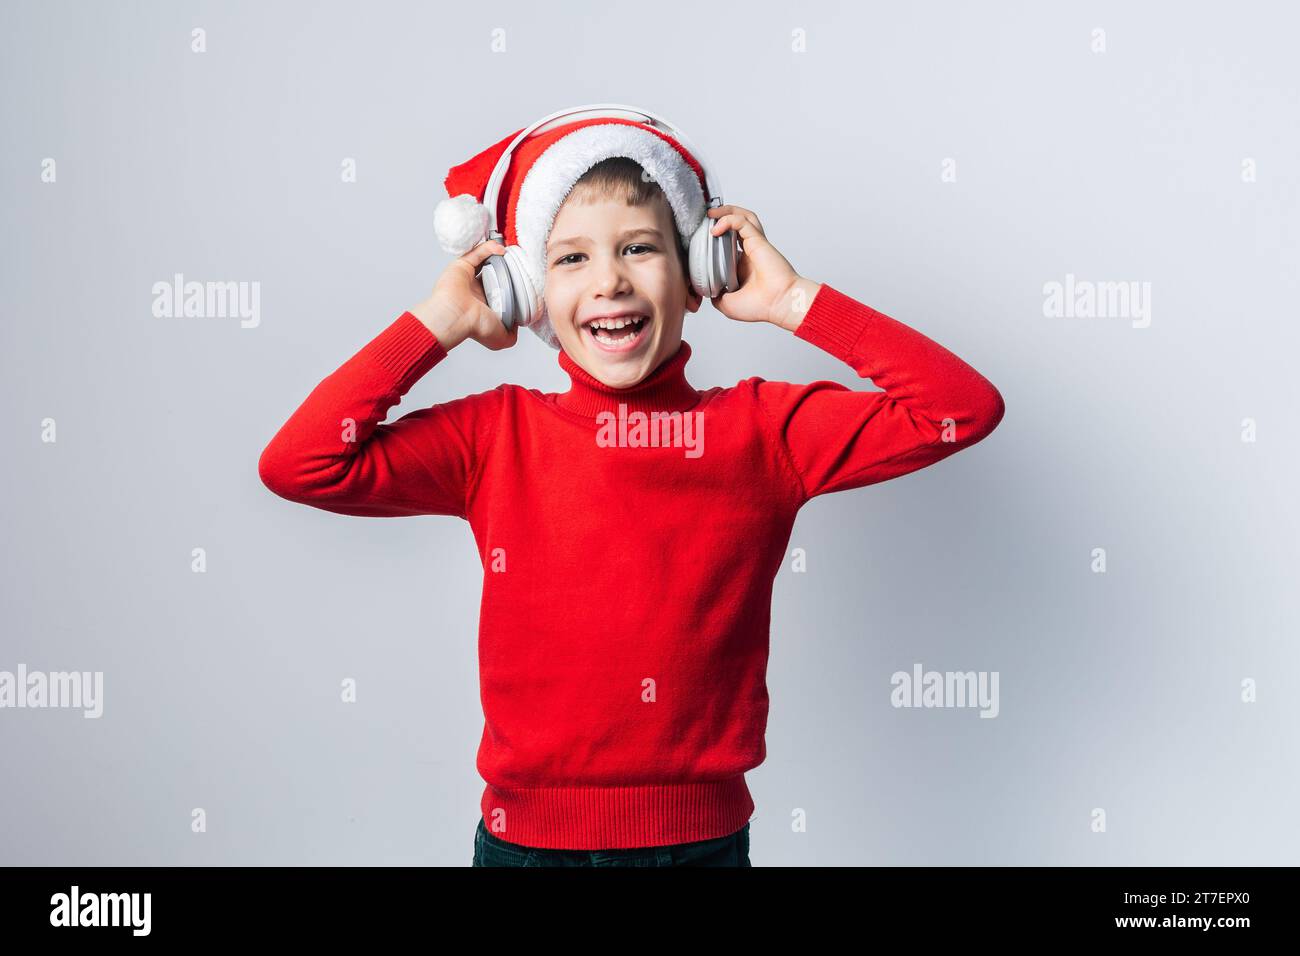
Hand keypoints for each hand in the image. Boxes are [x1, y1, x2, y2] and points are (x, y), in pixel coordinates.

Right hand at [410, 239, 518, 350]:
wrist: (457, 317)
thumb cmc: (475, 327)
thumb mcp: (503, 338)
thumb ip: (513, 333)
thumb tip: (519, 323)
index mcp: (485, 305)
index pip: (502, 290)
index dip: (514, 284)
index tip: (526, 279)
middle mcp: (476, 291)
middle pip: (495, 272)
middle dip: (508, 265)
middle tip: (521, 260)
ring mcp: (468, 278)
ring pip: (485, 260)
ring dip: (498, 253)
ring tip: (512, 249)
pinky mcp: (461, 266)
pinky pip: (477, 252)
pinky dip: (489, 248)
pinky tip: (501, 249)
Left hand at [705, 205, 813, 328]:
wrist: (778, 304)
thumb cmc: (760, 306)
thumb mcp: (727, 305)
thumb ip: (716, 295)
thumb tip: (707, 289)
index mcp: (742, 266)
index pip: (727, 243)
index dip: (714, 238)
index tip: (700, 239)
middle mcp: (749, 252)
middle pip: (735, 225)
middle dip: (720, 217)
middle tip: (705, 218)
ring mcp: (754, 245)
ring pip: (742, 217)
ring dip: (726, 211)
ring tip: (711, 213)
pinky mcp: (758, 240)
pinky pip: (742, 222)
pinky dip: (729, 220)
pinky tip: (717, 228)